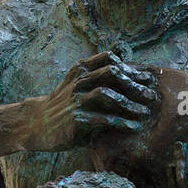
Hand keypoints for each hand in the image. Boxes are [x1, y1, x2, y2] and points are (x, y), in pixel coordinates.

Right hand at [19, 52, 156, 151]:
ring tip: (145, 113)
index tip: (147, 79)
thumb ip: (97, 79)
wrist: (36, 124)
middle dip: (135, 84)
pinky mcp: (77, 120)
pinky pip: (104, 119)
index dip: (131, 68)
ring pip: (109, 94)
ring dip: (130, 103)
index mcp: (80, 70)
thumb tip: (131, 80)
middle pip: (113, 74)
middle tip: (151, 95)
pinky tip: (133, 127)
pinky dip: (122, 123)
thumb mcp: (76, 85)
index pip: (110, 60)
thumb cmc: (64, 107)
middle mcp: (79, 81)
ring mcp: (77, 100)